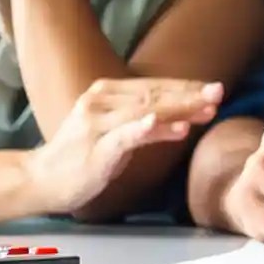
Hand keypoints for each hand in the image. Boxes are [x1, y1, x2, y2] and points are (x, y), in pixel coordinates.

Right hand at [24, 78, 223, 213]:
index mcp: (107, 92)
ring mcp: (97, 124)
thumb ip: (147, 122)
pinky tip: (164, 123)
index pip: (154, 86)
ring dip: (177, 109)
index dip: (185, 86)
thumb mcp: (119, 133)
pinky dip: (144, 128)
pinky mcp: (95, 148)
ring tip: (205, 108)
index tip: (214, 87)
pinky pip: (124, 136)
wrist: (44, 178)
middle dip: (189, 94)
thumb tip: (184, 117)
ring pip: (144, 112)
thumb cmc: (84, 155)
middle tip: (219, 91)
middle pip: (153, 95)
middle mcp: (101, 101)